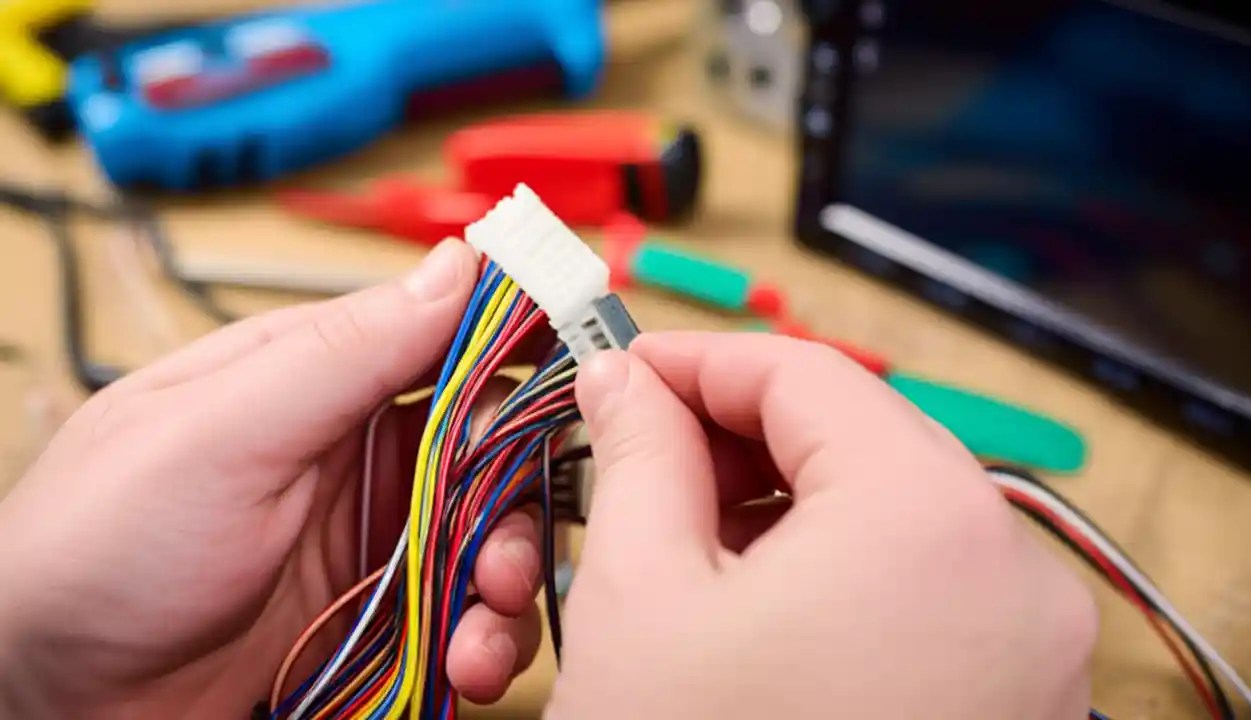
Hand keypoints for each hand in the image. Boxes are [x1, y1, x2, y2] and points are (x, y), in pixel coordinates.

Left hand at [0, 240, 542, 717]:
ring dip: (508, 582)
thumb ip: (344, 351)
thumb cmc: (97, 546)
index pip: (447, 336)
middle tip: (512, 556)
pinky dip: (482, 638)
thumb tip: (457, 265)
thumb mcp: (218, 432)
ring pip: (489, 536)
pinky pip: (461, 612)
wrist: (50, 700)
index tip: (595, 373)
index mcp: (314, 377)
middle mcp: (352, 449)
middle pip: (490, 450)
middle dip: (523, 501)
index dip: (526, 350)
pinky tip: (467, 665)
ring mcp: (367, 536)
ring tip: (482, 635)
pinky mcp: (375, 612)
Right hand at [550, 332, 1097, 719]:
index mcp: (929, 514)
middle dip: (732, 436)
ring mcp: (1027, 645)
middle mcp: (1010, 571)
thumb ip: (639, 450)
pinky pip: (918, 588)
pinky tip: (748, 607)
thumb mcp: (641, 594)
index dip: (695, 360)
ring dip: (777, 506)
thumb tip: (626, 381)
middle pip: (855, 438)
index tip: (621, 373)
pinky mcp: (1012, 701)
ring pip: (886, 514)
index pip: (803, 372)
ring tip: (677, 541)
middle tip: (634, 455)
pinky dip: (832, 572)